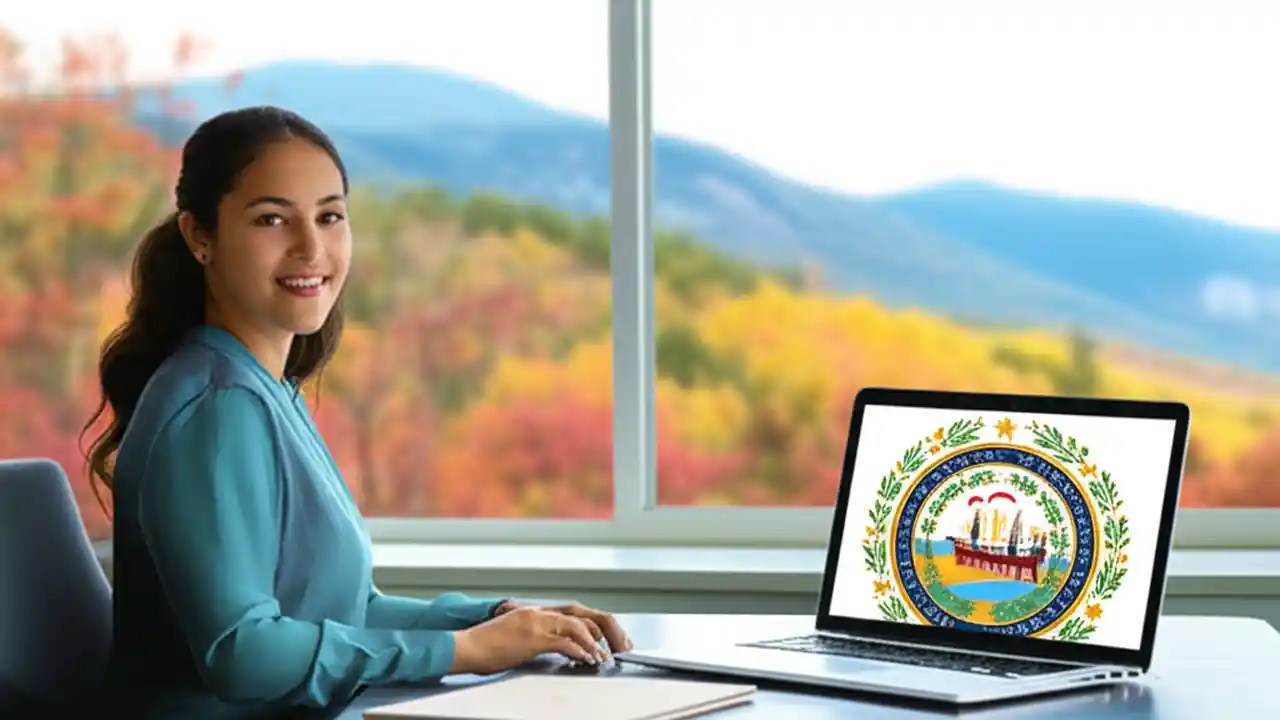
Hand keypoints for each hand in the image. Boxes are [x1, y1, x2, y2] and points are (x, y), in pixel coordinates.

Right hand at [450, 606, 608, 674]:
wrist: (467, 646)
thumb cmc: (485, 644)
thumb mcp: (514, 633)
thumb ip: (534, 634)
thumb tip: (553, 645)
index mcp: (536, 611)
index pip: (574, 611)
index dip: (594, 623)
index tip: (608, 637)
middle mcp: (539, 612)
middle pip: (581, 613)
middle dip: (604, 628)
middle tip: (618, 644)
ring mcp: (536, 623)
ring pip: (577, 625)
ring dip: (593, 641)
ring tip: (601, 656)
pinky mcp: (532, 638)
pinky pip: (563, 642)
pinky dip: (579, 650)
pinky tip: (586, 659)